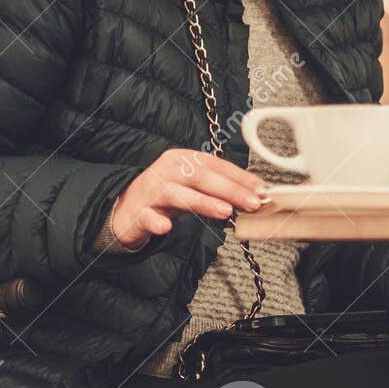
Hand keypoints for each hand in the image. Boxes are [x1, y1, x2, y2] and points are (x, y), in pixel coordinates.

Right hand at [109, 149, 266, 249]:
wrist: (126, 210)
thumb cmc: (166, 196)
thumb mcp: (193, 186)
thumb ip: (220, 189)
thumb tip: (254, 196)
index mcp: (183, 159)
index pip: (215, 165)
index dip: (240, 177)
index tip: (262, 189)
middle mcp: (167, 171)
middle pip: (201, 177)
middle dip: (230, 190)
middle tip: (253, 203)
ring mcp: (152, 192)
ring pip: (179, 195)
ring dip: (203, 203)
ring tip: (226, 212)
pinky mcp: (139, 214)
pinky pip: (148, 218)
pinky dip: (157, 222)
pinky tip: (166, 228)